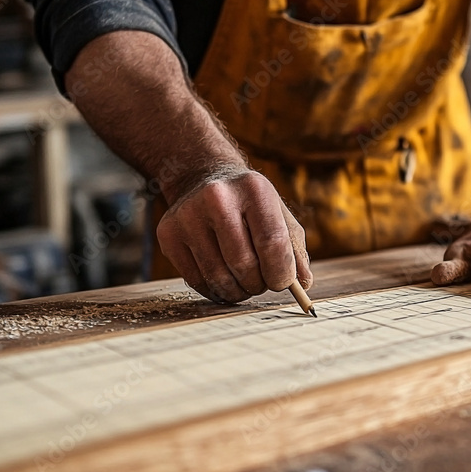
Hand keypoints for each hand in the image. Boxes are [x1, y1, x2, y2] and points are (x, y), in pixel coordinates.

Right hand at [157, 170, 311, 302]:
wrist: (205, 180)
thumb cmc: (250, 206)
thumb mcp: (279, 216)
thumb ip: (295, 251)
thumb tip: (302, 285)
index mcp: (253, 188)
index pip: (272, 243)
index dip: (281, 274)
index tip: (282, 283)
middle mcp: (217, 197)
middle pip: (244, 264)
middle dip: (258, 284)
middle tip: (261, 282)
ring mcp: (188, 215)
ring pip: (218, 277)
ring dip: (237, 291)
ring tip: (244, 283)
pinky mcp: (168, 233)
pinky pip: (196, 280)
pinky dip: (214, 290)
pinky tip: (223, 279)